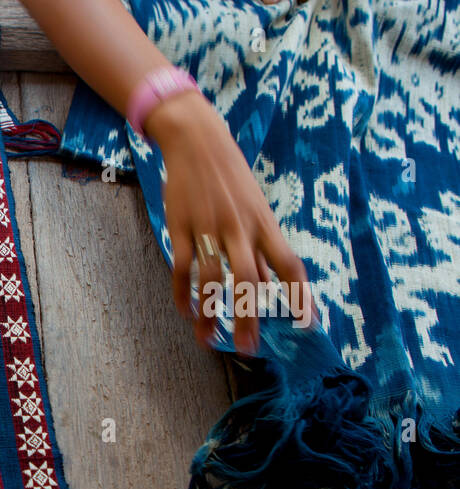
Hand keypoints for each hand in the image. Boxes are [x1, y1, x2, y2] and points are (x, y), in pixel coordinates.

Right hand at [147, 91, 312, 353]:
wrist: (197, 140)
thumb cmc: (230, 177)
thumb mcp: (254, 207)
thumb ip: (260, 245)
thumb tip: (270, 282)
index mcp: (264, 224)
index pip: (290, 264)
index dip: (301, 295)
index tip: (307, 324)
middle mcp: (241, 228)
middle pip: (249, 279)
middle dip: (250, 316)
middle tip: (248, 348)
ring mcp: (209, 227)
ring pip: (212, 279)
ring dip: (210, 314)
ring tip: (208, 341)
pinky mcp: (181, 226)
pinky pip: (183, 268)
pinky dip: (183, 293)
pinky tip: (186, 312)